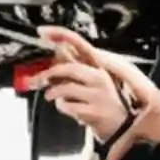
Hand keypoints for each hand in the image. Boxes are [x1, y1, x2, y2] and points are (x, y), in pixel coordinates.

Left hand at [29, 26, 141, 140]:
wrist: (121, 127)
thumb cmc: (104, 103)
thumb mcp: (92, 82)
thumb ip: (75, 68)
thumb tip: (56, 51)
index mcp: (99, 67)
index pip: (79, 45)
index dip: (60, 35)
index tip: (43, 32)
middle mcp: (100, 78)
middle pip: (69, 68)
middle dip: (49, 73)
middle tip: (38, 79)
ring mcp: (98, 95)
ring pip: (66, 88)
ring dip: (53, 93)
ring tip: (50, 96)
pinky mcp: (93, 112)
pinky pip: (68, 106)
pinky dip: (62, 107)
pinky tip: (67, 108)